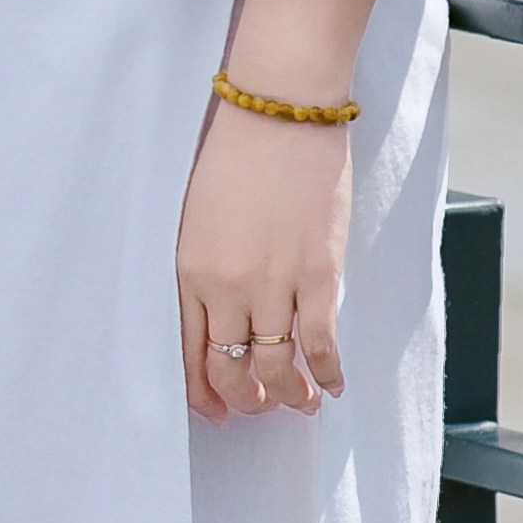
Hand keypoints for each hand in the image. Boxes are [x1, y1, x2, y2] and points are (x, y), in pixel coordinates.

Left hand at [175, 96, 350, 420]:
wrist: (280, 111)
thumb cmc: (237, 151)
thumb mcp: (199, 215)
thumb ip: (208, 266)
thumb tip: (228, 312)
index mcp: (189, 271)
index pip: (190, 353)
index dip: (204, 392)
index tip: (216, 411)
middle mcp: (227, 287)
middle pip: (234, 369)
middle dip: (247, 399)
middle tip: (262, 406)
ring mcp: (274, 284)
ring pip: (278, 368)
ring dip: (290, 395)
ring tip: (300, 402)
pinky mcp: (318, 275)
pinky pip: (321, 344)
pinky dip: (328, 372)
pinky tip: (332, 384)